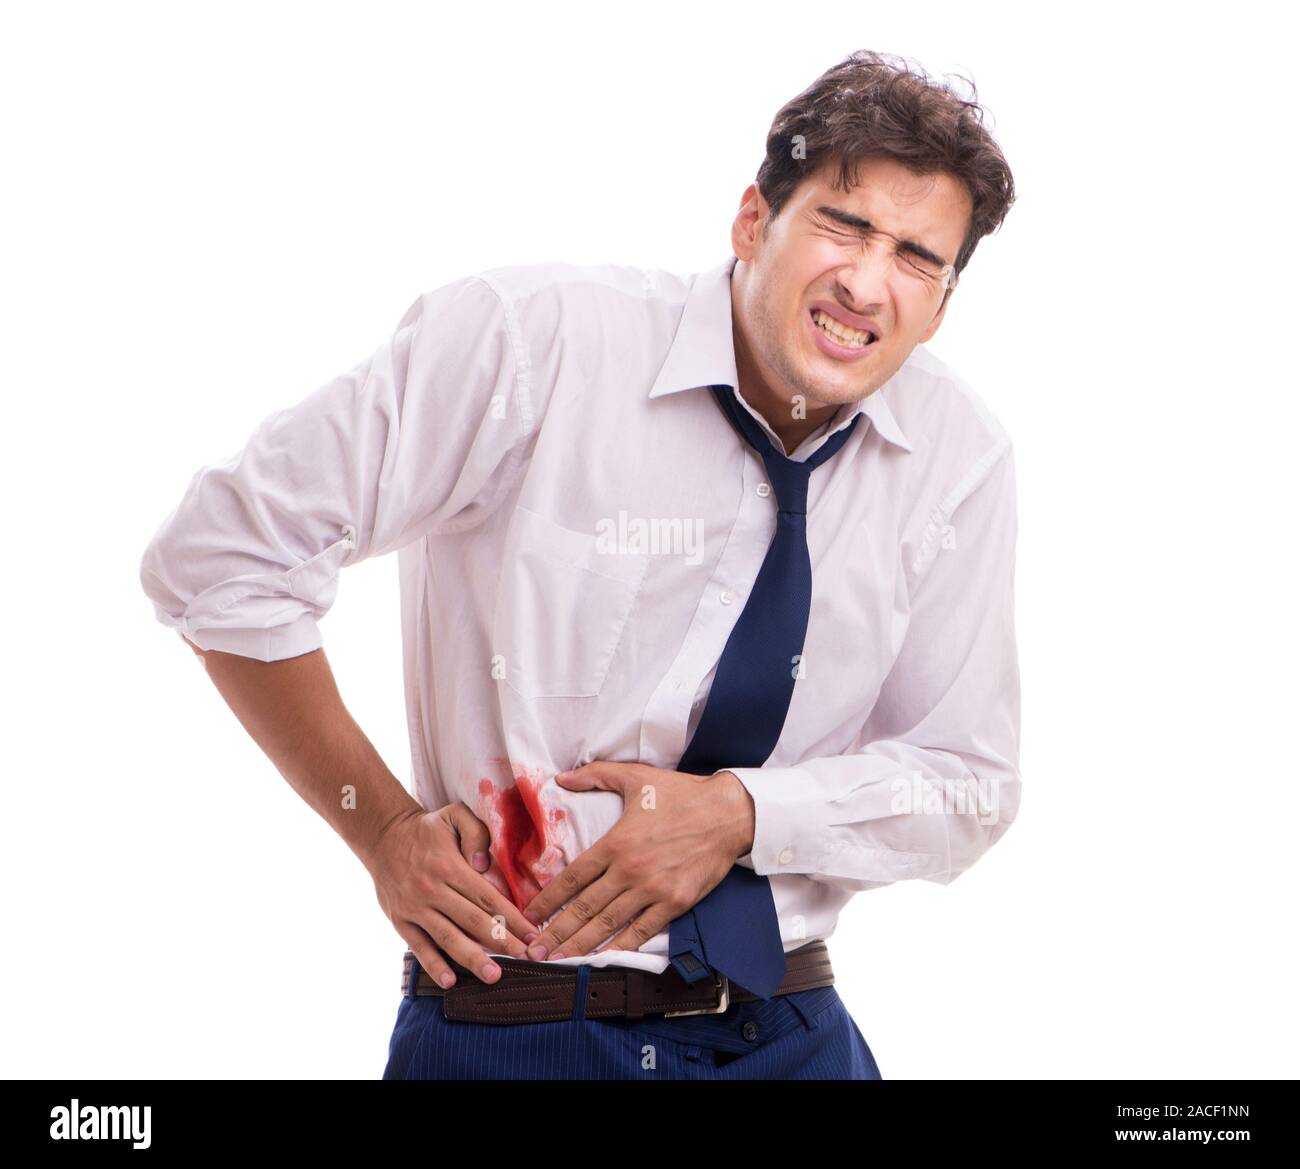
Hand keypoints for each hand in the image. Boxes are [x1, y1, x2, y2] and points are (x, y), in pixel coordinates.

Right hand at [367, 801, 540, 987]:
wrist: (383, 837)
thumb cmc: (427, 830)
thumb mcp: (453, 816)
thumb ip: (476, 833)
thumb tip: (485, 865)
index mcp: (449, 866)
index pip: (487, 897)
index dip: (512, 918)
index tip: (531, 934)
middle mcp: (432, 890)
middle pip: (472, 921)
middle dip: (501, 942)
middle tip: (524, 958)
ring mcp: (415, 908)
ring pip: (448, 938)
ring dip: (472, 959)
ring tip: (494, 976)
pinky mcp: (401, 921)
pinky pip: (419, 947)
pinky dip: (434, 965)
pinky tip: (450, 981)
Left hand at [519, 762, 754, 960]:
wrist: (728, 814)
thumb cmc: (681, 794)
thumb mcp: (636, 776)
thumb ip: (595, 775)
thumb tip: (561, 778)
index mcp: (616, 842)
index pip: (572, 877)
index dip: (548, 898)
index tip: (530, 914)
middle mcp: (630, 870)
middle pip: (585, 908)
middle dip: (556, 932)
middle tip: (534, 950)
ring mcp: (653, 890)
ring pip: (608, 924)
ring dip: (580, 945)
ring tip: (558, 961)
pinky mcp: (674, 903)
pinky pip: (642, 931)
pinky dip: (620, 948)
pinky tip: (601, 959)